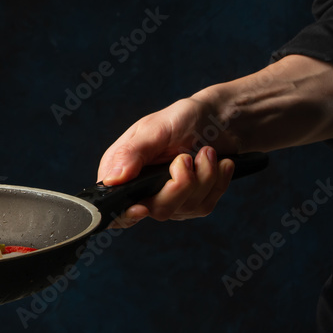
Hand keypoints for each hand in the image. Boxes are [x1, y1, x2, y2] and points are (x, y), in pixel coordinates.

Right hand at [96, 97, 237, 226]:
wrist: (220, 118)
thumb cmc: (183, 117)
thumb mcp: (154, 128)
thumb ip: (131, 153)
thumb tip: (112, 179)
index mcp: (124, 168)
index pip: (114, 204)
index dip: (125, 215)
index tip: (142, 208)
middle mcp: (143, 187)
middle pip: (157, 209)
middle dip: (181, 184)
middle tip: (187, 157)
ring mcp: (169, 197)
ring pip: (185, 208)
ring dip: (204, 177)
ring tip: (207, 152)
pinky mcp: (192, 201)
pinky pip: (205, 205)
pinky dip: (217, 182)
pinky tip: (219, 163)